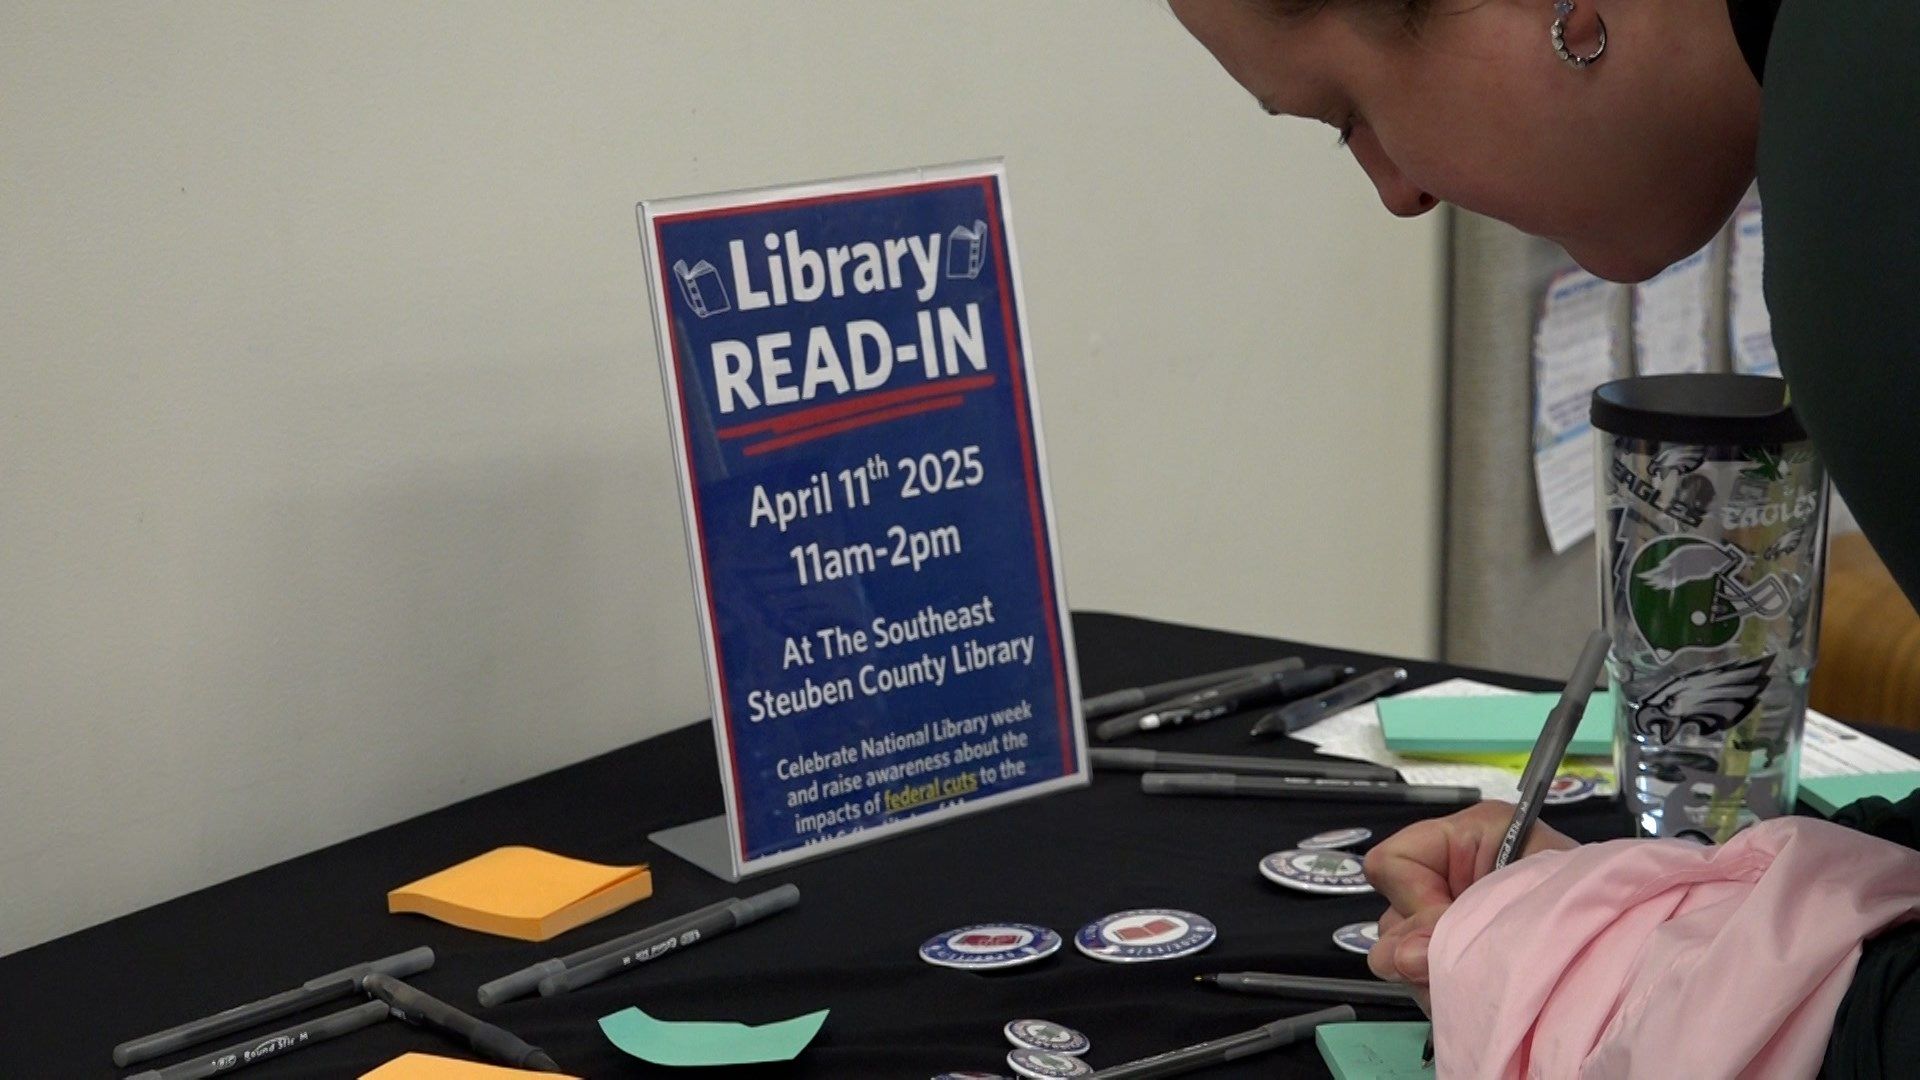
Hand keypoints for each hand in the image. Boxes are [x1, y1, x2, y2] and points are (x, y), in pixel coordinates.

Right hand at [1363, 800, 1578, 1004]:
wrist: (1633, 952)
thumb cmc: (1593, 901)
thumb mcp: (1528, 888)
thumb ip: (1460, 920)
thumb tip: (1400, 957)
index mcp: (1466, 839)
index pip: (1391, 863)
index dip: (1413, 898)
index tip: (1450, 926)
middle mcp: (1450, 880)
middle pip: (1389, 912)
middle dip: (1422, 943)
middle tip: (1466, 959)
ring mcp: (1452, 927)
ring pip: (1398, 954)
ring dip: (1432, 972)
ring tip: (1483, 975)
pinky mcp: (1458, 965)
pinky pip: (1421, 982)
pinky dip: (1446, 991)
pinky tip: (1480, 989)